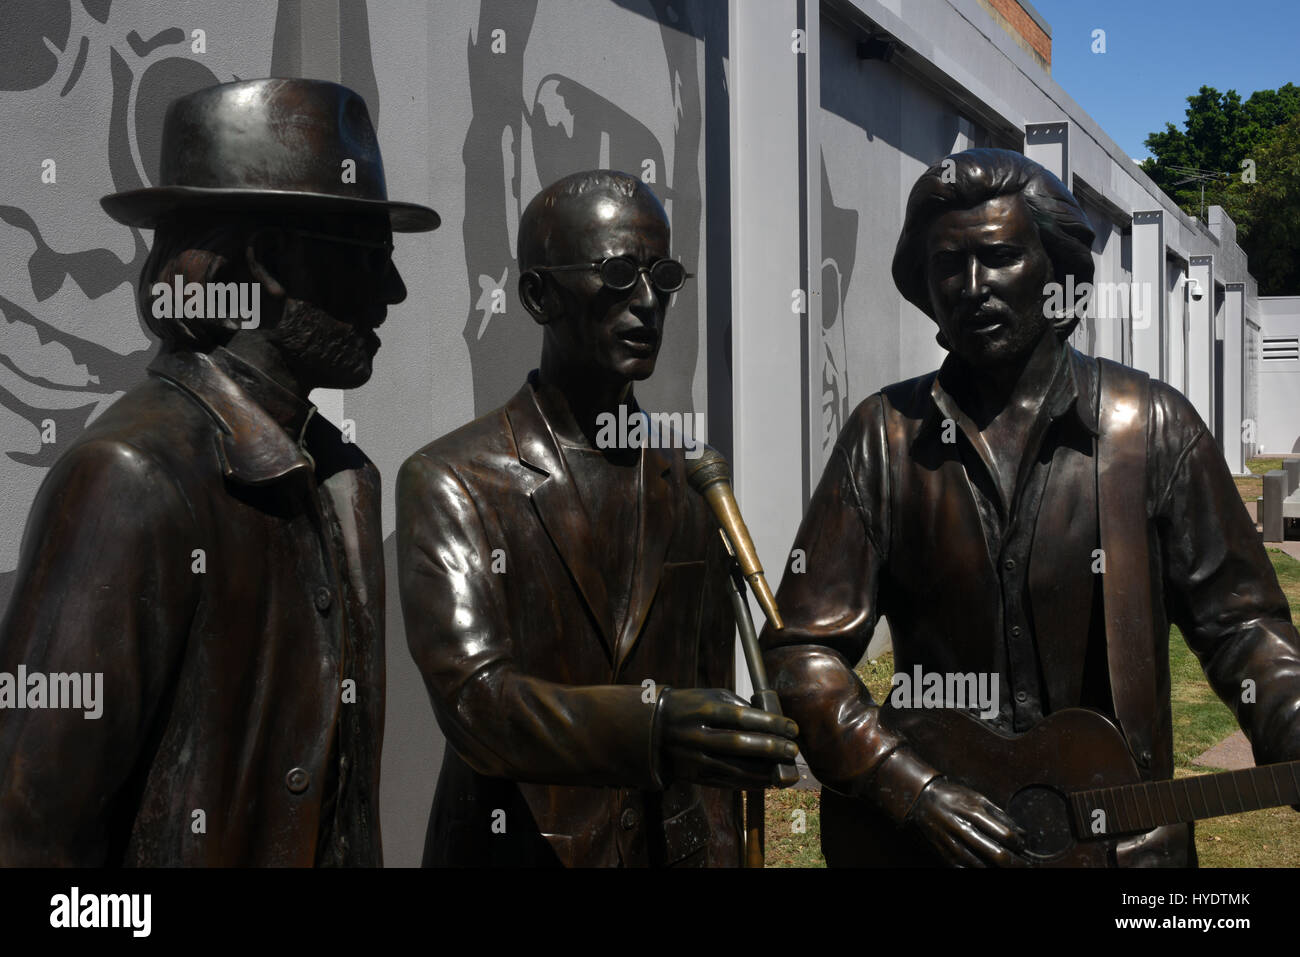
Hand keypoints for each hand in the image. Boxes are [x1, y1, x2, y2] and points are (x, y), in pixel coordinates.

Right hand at [657, 688, 798, 789]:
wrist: (653, 729)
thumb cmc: (689, 707)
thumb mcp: (711, 697)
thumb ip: (739, 706)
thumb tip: (771, 722)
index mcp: (705, 710)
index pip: (744, 718)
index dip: (771, 724)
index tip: (793, 728)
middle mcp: (700, 735)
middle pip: (741, 744)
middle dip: (772, 748)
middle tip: (793, 750)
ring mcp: (697, 758)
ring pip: (737, 768)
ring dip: (765, 770)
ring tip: (785, 768)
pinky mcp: (696, 776)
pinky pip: (728, 782)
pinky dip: (751, 782)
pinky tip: (767, 780)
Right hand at [907, 777, 1029, 866]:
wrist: (921, 798)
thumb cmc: (953, 797)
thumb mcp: (977, 798)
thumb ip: (1000, 815)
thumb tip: (1021, 833)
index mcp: (974, 812)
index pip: (1004, 834)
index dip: (1018, 843)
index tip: (1023, 846)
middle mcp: (963, 828)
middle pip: (996, 854)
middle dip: (1014, 864)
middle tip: (1025, 866)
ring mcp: (953, 843)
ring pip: (981, 866)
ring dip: (997, 870)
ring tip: (1008, 869)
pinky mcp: (944, 853)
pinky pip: (963, 868)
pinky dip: (977, 871)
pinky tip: (986, 869)